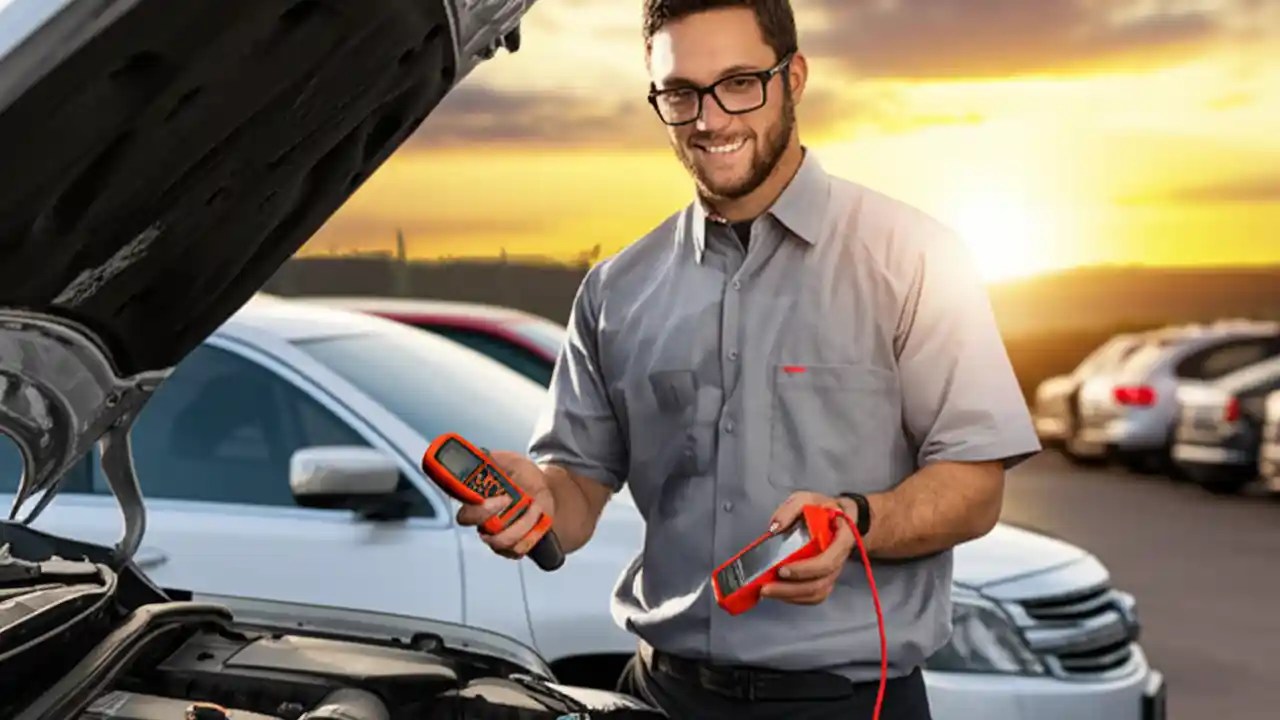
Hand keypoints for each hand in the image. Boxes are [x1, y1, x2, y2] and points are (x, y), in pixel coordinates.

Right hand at [456, 450, 555, 559]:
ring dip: (524, 524)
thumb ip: (493, 460)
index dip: (480, 511)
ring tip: (535, 506)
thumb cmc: (522, 475)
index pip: (465, 515)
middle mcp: (485, 524)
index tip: (502, 498)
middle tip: (519, 504)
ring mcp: (499, 537)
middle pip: (484, 535)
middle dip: (504, 521)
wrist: (544, 489)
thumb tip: (481, 456)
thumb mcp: (509, 461)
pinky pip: (519, 550)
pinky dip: (532, 534)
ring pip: (504, 543)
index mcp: (478, 504)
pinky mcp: (513, 547)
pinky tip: (539, 518)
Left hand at [759, 491, 856, 605]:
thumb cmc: (823, 508)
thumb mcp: (808, 499)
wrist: (842, 517)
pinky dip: (796, 598)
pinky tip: (778, 593)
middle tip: (766, 588)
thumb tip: (774, 528)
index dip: (806, 569)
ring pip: (817, 593)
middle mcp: (840, 560)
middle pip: (820, 584)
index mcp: (841, 539)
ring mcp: (833, 572)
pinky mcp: (825, 578)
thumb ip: (790, 509)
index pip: (828, 561)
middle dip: (791, 589)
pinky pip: (814, 596)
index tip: (782, 569)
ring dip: (791, 596)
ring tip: (768, 592)